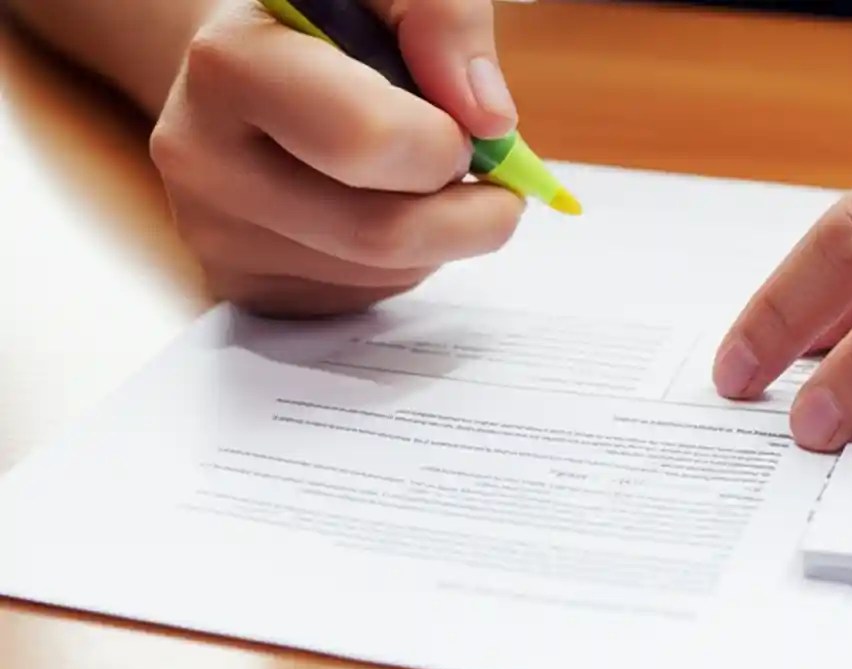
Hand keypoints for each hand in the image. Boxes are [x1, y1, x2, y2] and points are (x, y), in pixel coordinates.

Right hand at [150, 0, 524, 316]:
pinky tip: (377, 209)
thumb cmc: (329, 26)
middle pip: (382, 231)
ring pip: (382, 273)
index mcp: (229, 64)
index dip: (445, 143)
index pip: (367, 140)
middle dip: (468, 214)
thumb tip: (490, 120)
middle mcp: (202, 157)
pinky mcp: (239, 286)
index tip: (467, 127)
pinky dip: (400, 264)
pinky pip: (359, 298)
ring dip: (436, 237)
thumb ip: (444, 21)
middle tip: (485, 177)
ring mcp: (213, 233)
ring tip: (415, 179)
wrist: (244, 73)